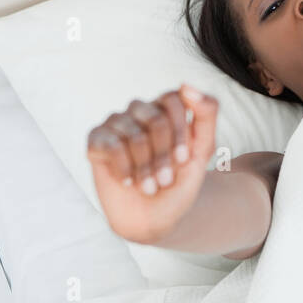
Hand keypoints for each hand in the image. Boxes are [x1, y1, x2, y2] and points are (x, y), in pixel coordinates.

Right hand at [86, 85, 218, 243]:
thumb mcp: (202, 150)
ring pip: (134, 135)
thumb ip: (206, 114)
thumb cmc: (179, 182)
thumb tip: (186, 85)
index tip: (183, 160)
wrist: (154, 218)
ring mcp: (116, 123)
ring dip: (146, 168)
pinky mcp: (96, 140)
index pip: (174, 99)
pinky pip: (112, 146)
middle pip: (156, 119)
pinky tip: (128, 182)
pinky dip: (124, 170)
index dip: (180, 133)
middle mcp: (140, 109)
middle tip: (165, 180)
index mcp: (165, 108)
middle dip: (164, 156)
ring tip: (149, 186)